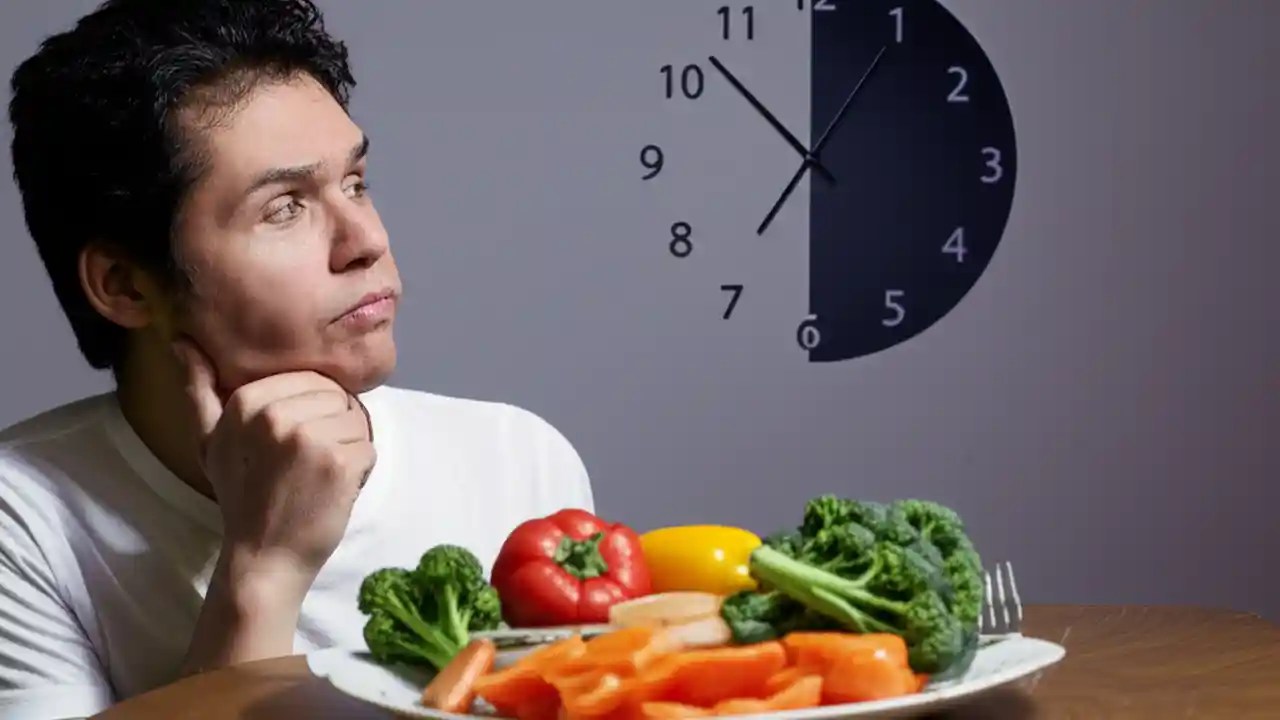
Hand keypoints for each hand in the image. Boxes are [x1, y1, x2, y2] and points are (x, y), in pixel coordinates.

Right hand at [173, 339, 375, 592]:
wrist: (262, 558)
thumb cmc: (241, 497)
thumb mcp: (210, 440)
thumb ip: (198, 389)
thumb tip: (182, 340)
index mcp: (246, 400)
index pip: (311, 379)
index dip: (313, 411)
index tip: (291, 445)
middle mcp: (276, 414)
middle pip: (337, 396)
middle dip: (333, 426)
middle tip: (306, 464)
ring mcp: (309, 438)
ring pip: (357, 420)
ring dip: (349, 448)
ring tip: (319, 476)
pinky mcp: (339, 463)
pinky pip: (368, 447)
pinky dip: (360, 469)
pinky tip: (333, 490)